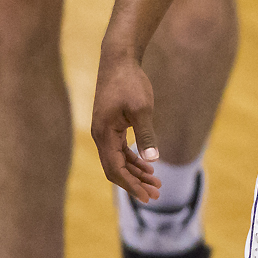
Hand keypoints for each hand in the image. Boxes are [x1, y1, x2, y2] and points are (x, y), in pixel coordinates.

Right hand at [91, 44, 162, 201]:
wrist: (119, 59)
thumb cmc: (130, 82)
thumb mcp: (142, 108)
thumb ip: (146, 134)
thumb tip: (153, 159)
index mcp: (104, 134)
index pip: (115, 169)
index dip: (131, 185)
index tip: (147, 197)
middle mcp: (101, 136)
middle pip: (116, 169)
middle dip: (135, 183)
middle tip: (156, 195)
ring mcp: (105, 131)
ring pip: (119, 160)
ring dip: (136, 172)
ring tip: (156, 183)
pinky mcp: (112, 125)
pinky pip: (121, 149)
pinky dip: (134, 159)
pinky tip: (148, 166)